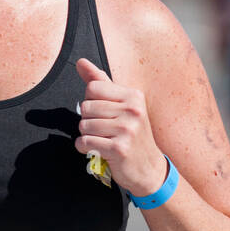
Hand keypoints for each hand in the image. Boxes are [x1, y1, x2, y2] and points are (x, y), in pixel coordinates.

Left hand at [73, 59, 167, 197]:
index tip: (104, 114)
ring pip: (84, 125)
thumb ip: (100, 82)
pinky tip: (97, 150)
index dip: (91, 102)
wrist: (149, 169)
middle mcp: (133, 110)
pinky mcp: (119, 149)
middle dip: (88, 120)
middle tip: (104, 130)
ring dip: (87, 135)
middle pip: (86, 107)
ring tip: (103, 140)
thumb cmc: (131, 134)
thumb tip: (80, 62)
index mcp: (133, 96)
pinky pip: (85, 142)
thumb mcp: (121, 105)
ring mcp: (127, 130)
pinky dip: (85, 148)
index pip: (92, 88)